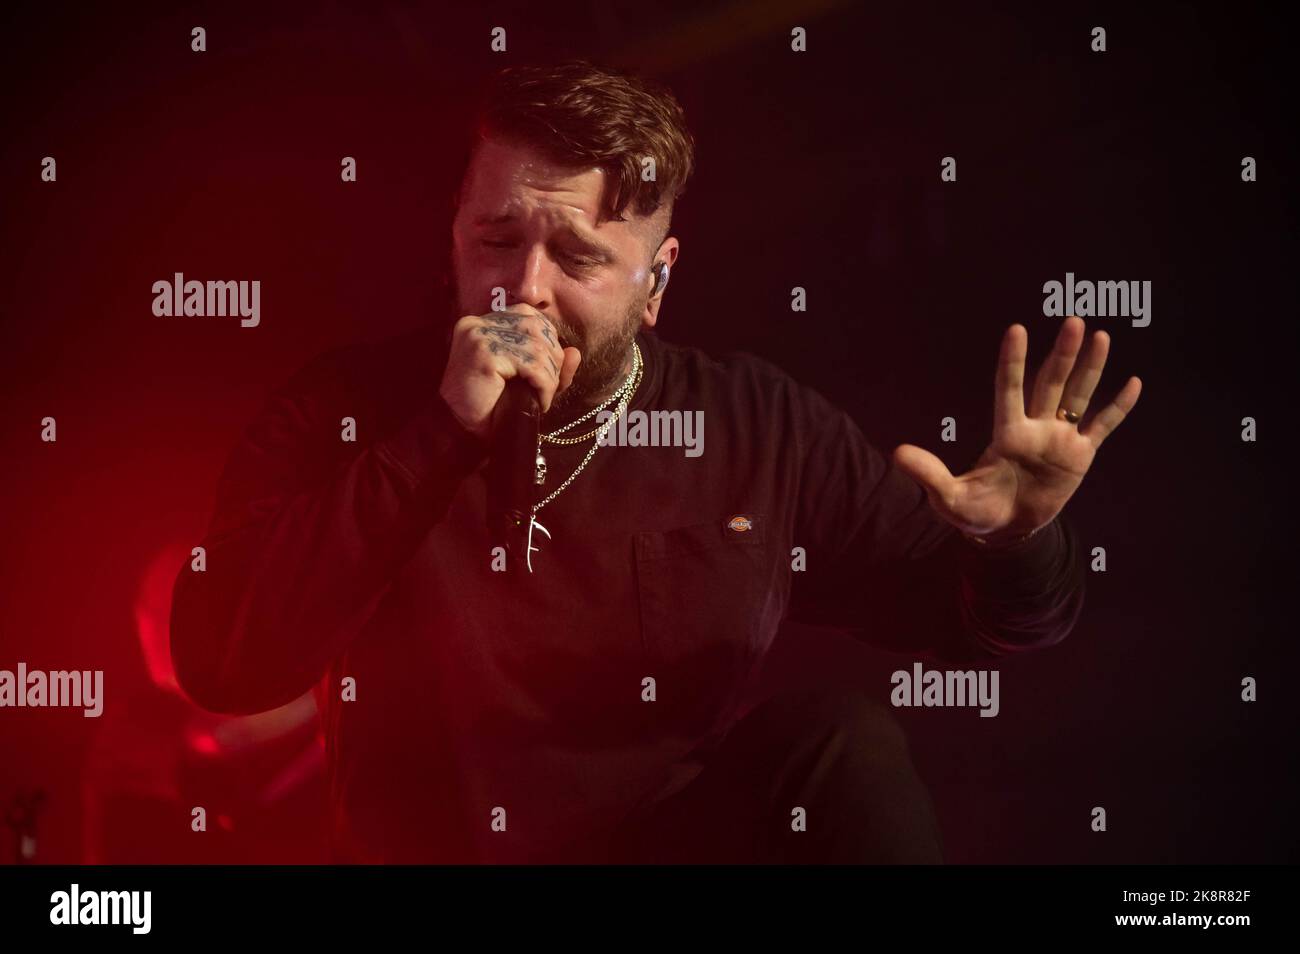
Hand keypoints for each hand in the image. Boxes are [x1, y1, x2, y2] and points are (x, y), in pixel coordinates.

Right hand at [439, 304, 581, 439]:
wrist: (459, 430)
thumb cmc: (490, 407)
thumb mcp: (527, 384)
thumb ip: (551, 367)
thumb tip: (575, 352)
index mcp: (483, 323)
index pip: (529, 316)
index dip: (547, 341)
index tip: (547, 371)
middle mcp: (478, 323)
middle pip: (536, 327)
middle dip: (552, 359)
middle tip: (548, 389)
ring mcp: (479, 336)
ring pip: (537, 346)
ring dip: (549, 376)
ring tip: (542, 397)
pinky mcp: (485, 354)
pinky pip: (532, 364)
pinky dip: (543, 385)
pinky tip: (539, 401)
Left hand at [892, 315, 1141, 543]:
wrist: (1006, 531)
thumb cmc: (975, 511)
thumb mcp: (949, 496)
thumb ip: (929, 474)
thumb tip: (897, 453)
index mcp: (1006, 433)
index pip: (1009, 389)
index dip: (1013, 362)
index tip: (1015, 330)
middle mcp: (1035, 428)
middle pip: (1050, 383)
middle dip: (1061, 353)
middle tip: (1072, 320)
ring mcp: (1060, 439)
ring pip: (1077, 395)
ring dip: (1089, 368)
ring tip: (1100, 336)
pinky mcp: (1080, 456)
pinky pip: (1102, 426)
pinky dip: (1117, 407)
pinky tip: (1132, 383)